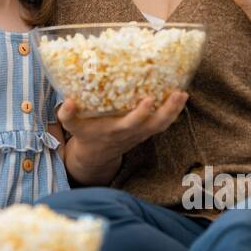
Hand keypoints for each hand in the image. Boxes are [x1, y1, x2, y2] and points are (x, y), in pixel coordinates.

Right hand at [57, 90, 188, 158]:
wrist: (96, 156)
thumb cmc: (86, 136)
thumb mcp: (73, 127)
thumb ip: (67, 115)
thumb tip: (67, 100)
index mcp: (116, 131)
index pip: (132, 123)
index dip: (141, 113)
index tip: (148, 98)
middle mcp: (132, 133)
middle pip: (156, 125)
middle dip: (168, 110)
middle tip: (179, 93)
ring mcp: (141, 134)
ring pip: (163, 125)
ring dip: (175, 111)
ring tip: (183, 94)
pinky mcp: (146, 132)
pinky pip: (163, 124)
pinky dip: (173, 113)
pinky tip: (179, 98)